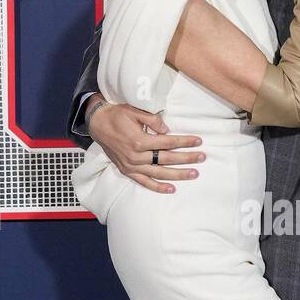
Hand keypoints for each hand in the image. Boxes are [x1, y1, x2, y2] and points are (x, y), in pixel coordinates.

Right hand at [87, 99, 204, 193]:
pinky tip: (172, 189)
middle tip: (202, 158)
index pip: (167, 142)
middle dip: (186, 159)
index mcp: (139, 140)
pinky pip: (144, 182)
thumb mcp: (134, 111)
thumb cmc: (117, 115)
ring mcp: (131, 165)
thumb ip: (152, 120)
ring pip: (159, 173)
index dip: (184, 142)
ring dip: (178, 174)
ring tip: (194, 174)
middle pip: (166, 159)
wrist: (97, 124)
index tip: (198, 141)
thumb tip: (167, 130)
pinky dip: (158, 187)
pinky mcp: (127, 171)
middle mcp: (136, 156)